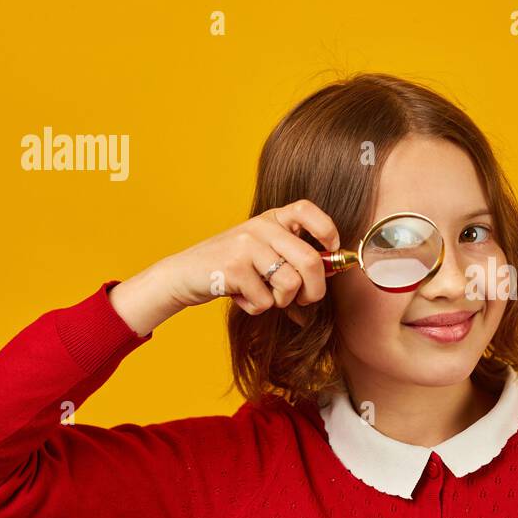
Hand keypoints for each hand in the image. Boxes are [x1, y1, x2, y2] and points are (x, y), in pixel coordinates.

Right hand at [108, 199, 341, 334]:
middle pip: (311, 260)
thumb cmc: (233, 268)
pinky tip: (242, 297)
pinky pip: (266, 300)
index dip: (327, 230)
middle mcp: (261, 227)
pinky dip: (257, 307)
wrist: (184, 274)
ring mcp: (246, 245)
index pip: (307, 210)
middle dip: (315, 290)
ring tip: (266, 297)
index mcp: (272, 219)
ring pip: (291, 284)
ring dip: (283, 302)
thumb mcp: (264, 256)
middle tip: (305, 300)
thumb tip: (333, 277)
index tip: (331, 252)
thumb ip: (295, 261)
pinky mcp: (234, 267)